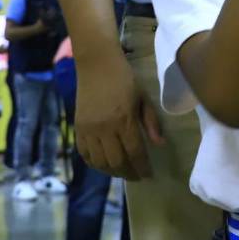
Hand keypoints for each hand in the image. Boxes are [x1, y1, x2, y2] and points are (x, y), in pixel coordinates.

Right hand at [74, 54, 163, 179]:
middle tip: (136, 175)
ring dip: (112, 172)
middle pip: (117, 161)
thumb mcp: (143, 97)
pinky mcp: (78, 128)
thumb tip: (160, 144)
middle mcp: (105, 128)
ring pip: (100, 162)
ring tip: (122, 172)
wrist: (97, 64)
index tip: (149, 174)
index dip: (142, 167)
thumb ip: (151, 122)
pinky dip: (94, 164)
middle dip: (128, 173)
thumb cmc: (124, 78)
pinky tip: (103, 165)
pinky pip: (84, 154)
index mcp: (124, 119)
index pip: (135, 152)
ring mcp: (89, 129)